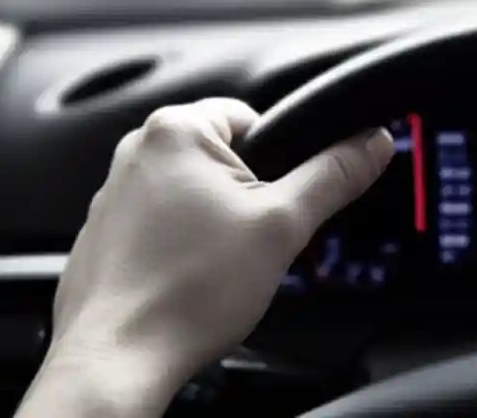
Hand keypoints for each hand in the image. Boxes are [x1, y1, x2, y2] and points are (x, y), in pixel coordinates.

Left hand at [17, 98, 393, 416]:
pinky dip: (182, 248)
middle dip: (248, 197)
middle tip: (253, 240)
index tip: (281, 201)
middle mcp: (135, 152)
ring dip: (215, 223)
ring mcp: (112, 195)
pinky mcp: (103, 235)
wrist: (119, 360)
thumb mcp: (283, 225)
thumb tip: (373, 142)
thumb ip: (334, 176)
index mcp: (176, 130)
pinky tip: (190, 281)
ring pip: (193, 195)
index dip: (282, 161)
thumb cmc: (188, 292)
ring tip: (218, 266)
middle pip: (225, 158)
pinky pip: (161, 226)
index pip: (254, 116)